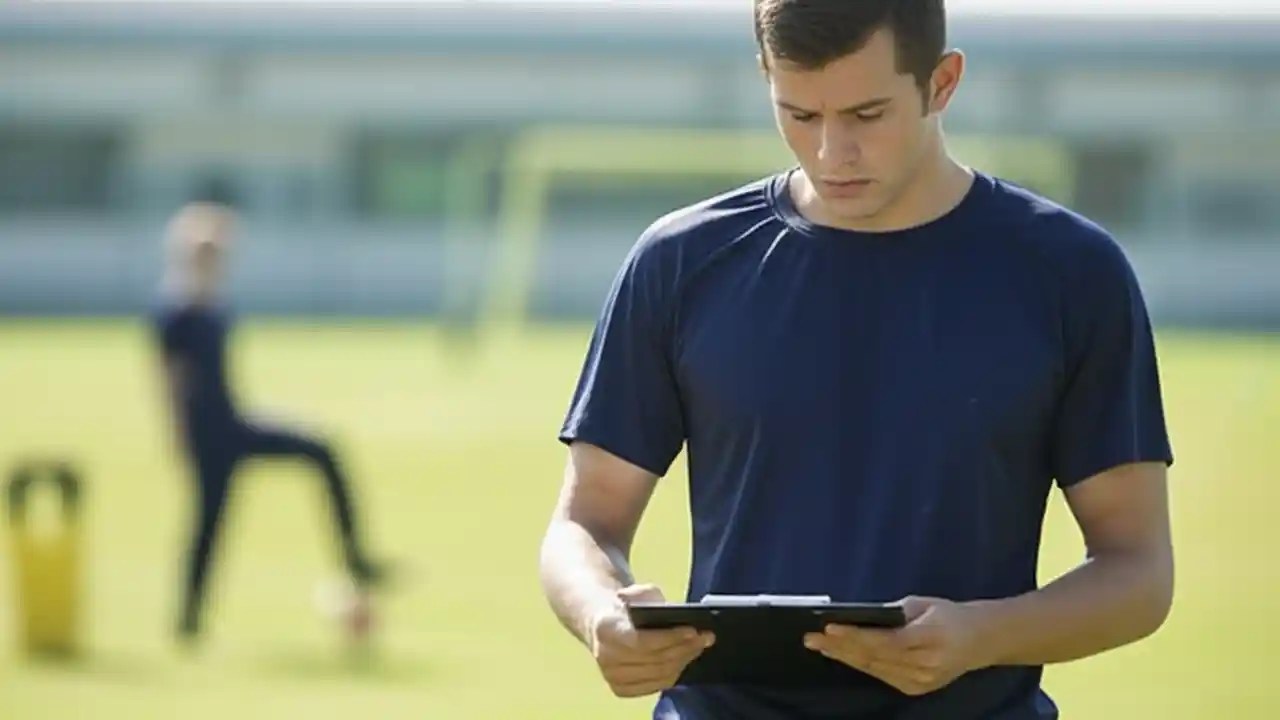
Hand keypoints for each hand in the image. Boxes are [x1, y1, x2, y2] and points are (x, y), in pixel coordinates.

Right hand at [588, 584, 714, 697]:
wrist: (603, 624)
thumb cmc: (626, 606)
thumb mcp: (636, 591)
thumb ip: (649, 596)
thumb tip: (673, 612)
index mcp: (605, 628)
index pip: (641, 641)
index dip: (669, 638)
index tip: (693, 630)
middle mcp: (605, 656)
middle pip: (654, 659)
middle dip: (684, 647)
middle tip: (706, 636)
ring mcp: (612, 676)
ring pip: (659, 673)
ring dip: (684, 659)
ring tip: (701, 645)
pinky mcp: (622, 689)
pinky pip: (657, 684)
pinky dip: (675, 671)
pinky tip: (687, 658)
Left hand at [803, 596, 988, 696]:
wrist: (979, 640)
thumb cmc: (947, 615)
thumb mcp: (922, 604)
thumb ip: (892, 613)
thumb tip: (857, 618)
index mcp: (930, 638)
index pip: (885, 640)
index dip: (855, 636)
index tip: (829, 628)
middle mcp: (926, 664)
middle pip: (874, 657)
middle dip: (839, 647)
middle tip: (811, 638)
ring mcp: (921, 680)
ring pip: (874, 669)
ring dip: (844, 657)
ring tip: (819, 645)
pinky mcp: (916, 689)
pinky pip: (881, 675)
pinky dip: (859, 664)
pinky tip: (841, 655)